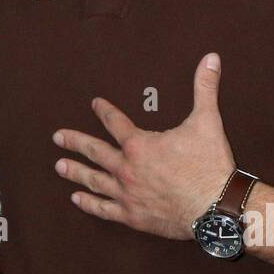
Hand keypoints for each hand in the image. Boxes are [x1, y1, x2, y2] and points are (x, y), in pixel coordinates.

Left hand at [53, 53, 236, 239]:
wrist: (215, 208)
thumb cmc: (210, 166)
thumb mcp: (208, 121)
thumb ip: (205, 88)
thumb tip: (211, 58)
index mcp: (139, 145)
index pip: (115, 122)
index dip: (103, 111)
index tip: (95, 104)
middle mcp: (126, 168)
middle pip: (94, 151)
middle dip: (74, 142)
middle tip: (58, 137)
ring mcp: (127, 193)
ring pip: (94, 180)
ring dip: (75, 172)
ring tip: (59, 166)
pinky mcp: (132, 215)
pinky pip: (104, 209)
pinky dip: (89, 203)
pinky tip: (77, 198)